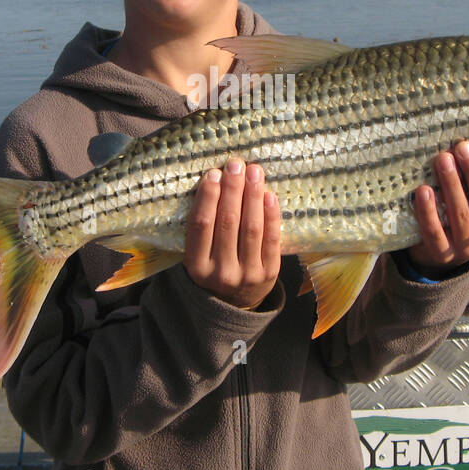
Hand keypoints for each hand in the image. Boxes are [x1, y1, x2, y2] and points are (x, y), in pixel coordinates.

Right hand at [185, 158, 282, 309]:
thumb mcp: (198, 256)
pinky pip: (271, 239)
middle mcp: (221, 272)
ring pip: (250, 228)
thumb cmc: (213, 269)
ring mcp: (247, 274)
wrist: (236, 304)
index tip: (213, 174)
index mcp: (196, 266)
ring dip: (252, 196)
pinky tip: (269, 195)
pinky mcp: (269, 273)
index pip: (201, 225)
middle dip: (232, 190)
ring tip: (254, 172)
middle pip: (227, 223)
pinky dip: (271, 215)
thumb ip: (202, 228)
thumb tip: (215, 181)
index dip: (208, 197)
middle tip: (236, 165)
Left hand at [408, 140, 468, 273]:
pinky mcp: (442, 254)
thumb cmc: (458, 212)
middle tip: (462, 148)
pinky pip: (435, 232)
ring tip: (443, 159)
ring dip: (452, 185)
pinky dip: (428, 211)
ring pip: (461, 215)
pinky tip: (423, 190)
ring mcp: (465, 248)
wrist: (435, 251)